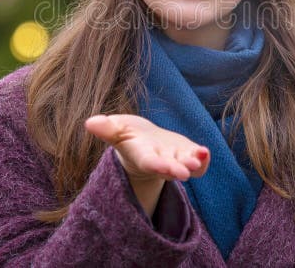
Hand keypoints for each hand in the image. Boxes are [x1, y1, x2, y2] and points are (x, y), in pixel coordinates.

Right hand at [84, 114, 209, 181]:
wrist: (142, 143)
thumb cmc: (127, 135)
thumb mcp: (116, 129)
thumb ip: (106, 128)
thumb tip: (90, 123)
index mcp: (142, 155)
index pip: (148, 162)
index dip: (156, 164)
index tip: (163, 166)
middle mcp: (160, 161)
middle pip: (169, 168)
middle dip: (176, 169)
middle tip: (185, 171)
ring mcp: (175, 159)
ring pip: (186, 167)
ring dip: (194, 165)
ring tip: (199, 157)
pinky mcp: (187, 154)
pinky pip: (198, 163)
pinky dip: (203, 160)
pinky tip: (204, 152)